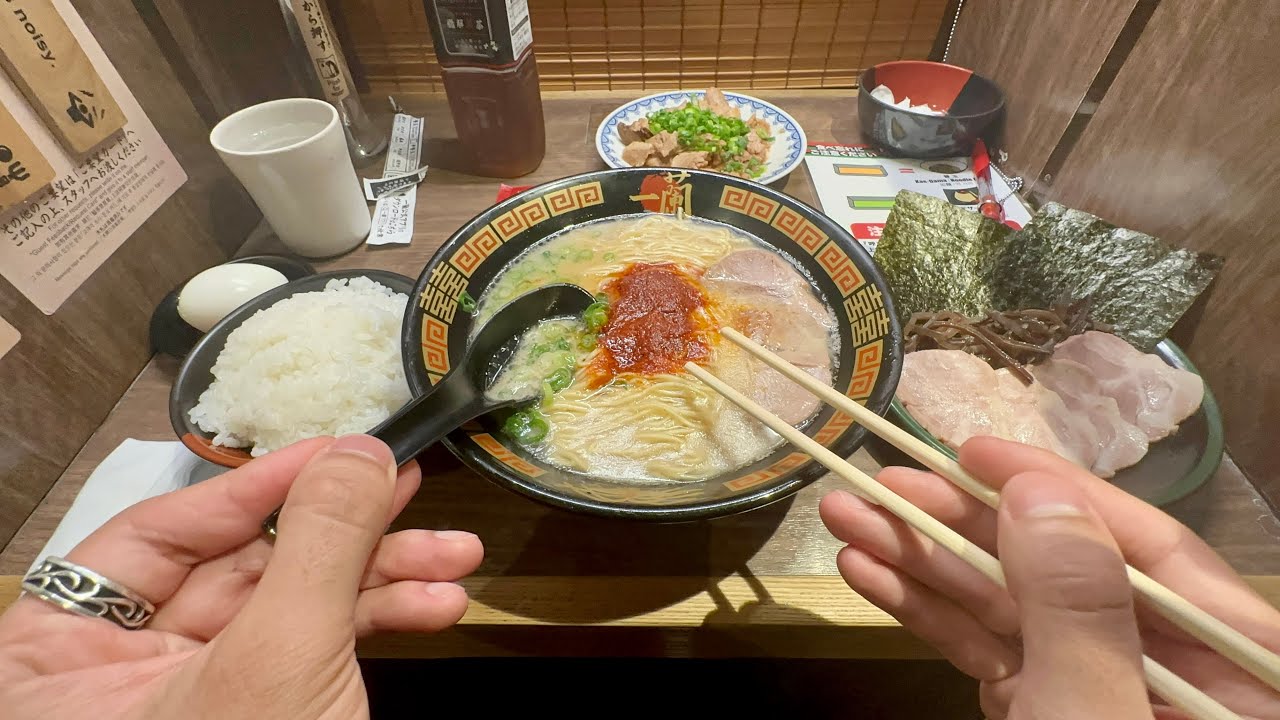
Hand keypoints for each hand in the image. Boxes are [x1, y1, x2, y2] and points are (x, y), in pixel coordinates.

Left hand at [0, 435, 483, 719]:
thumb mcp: (280, 662)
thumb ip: (317, 546)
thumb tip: (355, 453)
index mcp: (60, 659)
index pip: (160, 531)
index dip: (260, 482)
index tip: (341, 449)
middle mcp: (119, 675)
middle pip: (242, 562)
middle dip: (345, 533)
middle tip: (411, 491)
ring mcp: (196, 698)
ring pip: (293, 604)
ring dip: (383, 578)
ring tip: (453, 558)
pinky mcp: (260, 714)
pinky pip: (317, 648)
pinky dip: (381, 624)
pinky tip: (434, 604)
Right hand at [820, 437, 1279, 718]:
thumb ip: (1079, 610)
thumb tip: (1040, 490)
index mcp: (1238, 673)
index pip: (1150, 552)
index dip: (1058, 488)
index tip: (970, 447)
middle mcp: (1169, 677)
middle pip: (1063, 574)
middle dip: (962, 527)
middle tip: (873, 481)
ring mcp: (1099, 699)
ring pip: (1014, 614)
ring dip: (926, 566)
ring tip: (845, 521)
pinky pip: (991, 658)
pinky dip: (930, 619)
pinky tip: (873, 578)